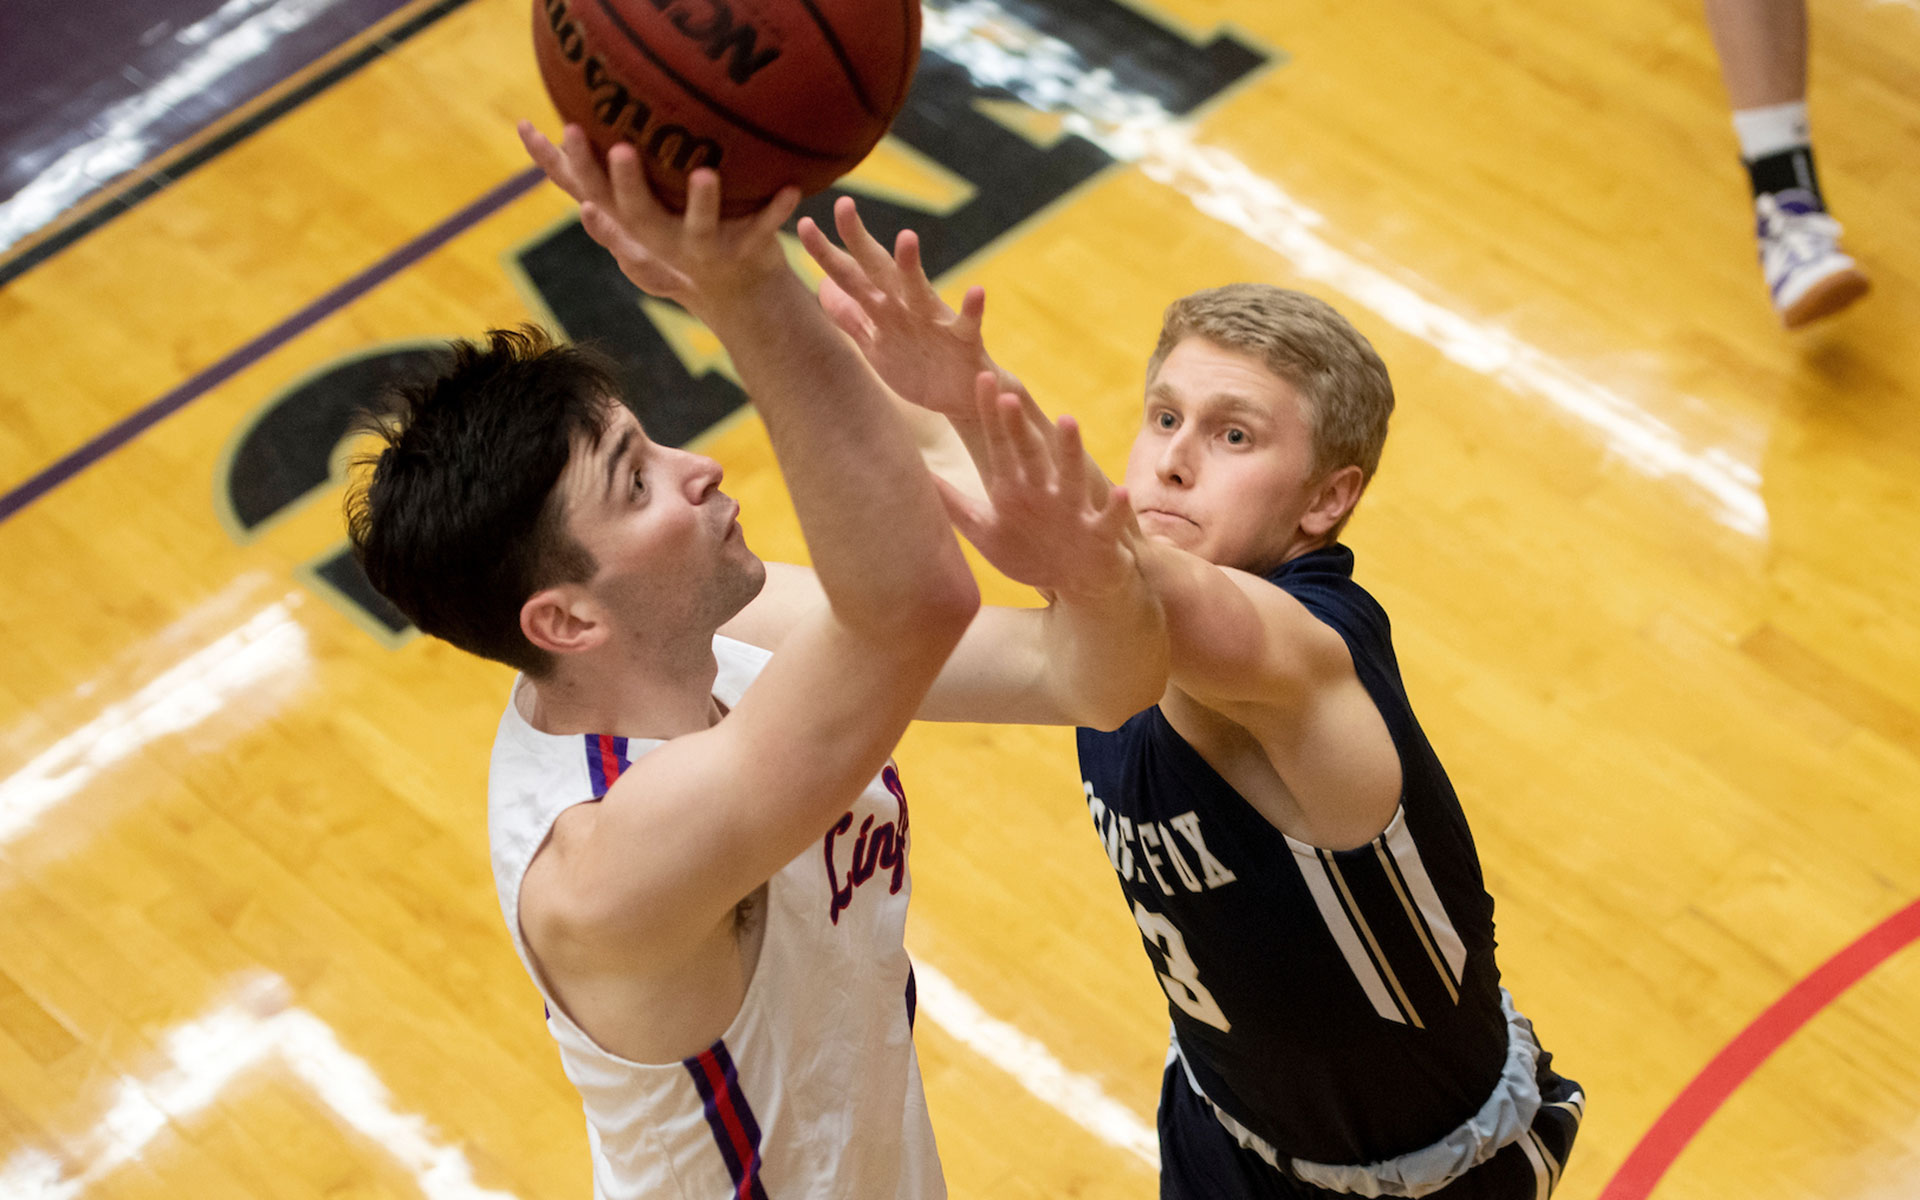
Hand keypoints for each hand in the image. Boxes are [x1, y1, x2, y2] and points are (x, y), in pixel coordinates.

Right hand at [518, 121, 799, 320]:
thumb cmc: (670, 242)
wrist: (735, 296)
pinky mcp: (745, 256)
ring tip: (702, 175)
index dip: (576, 167)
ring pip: (698, 228)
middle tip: (619, 149)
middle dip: (626, 183)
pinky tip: (793, 190)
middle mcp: (661, 242)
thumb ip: (575, 177)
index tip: (564, 131)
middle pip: (637, 215)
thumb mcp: (620, 215)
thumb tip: (525, 130)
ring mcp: (703, 252)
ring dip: (700, 202)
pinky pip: (762, 232)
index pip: (593, 194)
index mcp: (632, 227)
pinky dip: (776, 213)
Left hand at [796, 197, 1024, 423]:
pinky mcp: (964, 340)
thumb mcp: (876, 343)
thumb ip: (850, 315)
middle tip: (842, 205)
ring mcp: (935, 321)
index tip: (804, 223)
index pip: (849, 275)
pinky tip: (976, 291)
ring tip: (906, 238)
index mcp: (884, 308)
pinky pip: (969, 322)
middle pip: (878, 271)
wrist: (960, 395)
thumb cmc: (917, 366)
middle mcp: (906, 306)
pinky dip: (973, 307)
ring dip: (912, 267)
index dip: (826, 254)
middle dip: (859, 240)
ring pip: (921, 291)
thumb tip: (822, 285)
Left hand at [935, 373, 1138, 599]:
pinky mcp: (1098, 534)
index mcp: (1014, 488)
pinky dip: (1116, 509)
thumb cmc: (1029, 552)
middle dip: (1018, 427)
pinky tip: (1121, 493)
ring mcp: (1073, 510)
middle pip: (1029, 454)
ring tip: (1068, 421)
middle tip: (1007, 395)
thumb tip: (914, 477)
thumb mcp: (984, 530)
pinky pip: (1109, 520)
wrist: (1077, 583)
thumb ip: (952, 504)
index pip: (1000, 444)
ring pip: (1071, 477)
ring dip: (1070, 451)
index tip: (980, 381)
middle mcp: (1044, 491)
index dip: (990, 415)